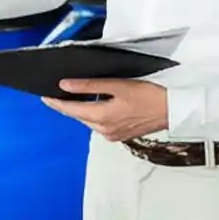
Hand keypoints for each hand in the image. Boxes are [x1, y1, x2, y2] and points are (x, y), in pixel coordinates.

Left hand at [41, 79, 168, 141]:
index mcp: (103, 118)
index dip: (55, 103)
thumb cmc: (151, 96)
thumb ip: (89, 85)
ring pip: (88, 120)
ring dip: (80, 110)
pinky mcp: (120, 135)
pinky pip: (99, 124)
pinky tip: (93, 104)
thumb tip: (66, 85)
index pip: (71, 110)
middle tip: (54, 94)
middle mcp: (105, 130)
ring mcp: (113, 134)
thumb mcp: (117, 85)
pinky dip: (93, 114)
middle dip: (66, 105)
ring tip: (71, 97)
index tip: (44, 96)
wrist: (174, 109)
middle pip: (78, 116)